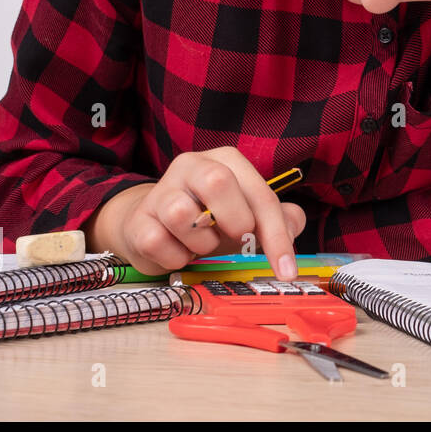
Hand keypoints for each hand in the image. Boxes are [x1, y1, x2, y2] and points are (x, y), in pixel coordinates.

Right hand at [107, 147, 306, 279]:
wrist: (156, 228)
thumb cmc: (211, 221)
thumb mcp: (249, 216)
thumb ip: (280, 220)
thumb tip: (292, 226)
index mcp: (226, 161)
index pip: (259, 193)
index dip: (276, 235)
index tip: (286, 270)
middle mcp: (192, 166)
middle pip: (217, 180)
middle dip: (235, 220)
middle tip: (236, 239)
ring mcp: (161, 191)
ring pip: (182, 214)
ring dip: (201, 242)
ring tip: (202, 244)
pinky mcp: (138, 219)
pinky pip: (158, 243)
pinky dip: (175, 257)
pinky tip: (178, 251)